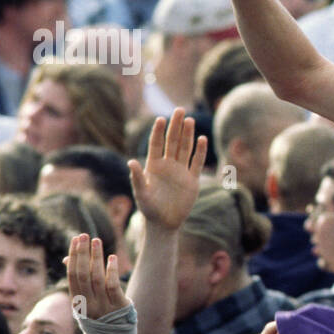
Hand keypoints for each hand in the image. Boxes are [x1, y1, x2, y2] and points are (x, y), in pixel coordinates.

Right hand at [67, 234, 130, 320]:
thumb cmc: (99, 314)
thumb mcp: (86, 300)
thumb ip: (80, 280)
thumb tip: (68, 259)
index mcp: (77, 301)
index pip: (72, 274)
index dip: (73, 256)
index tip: (75, 239)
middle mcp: (88, 304)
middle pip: (82, 274)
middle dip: (82, 253)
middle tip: (84, 235)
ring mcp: (103, 306)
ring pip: (97, 278)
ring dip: (96, 257)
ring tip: (96, 241)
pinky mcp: (119, 306)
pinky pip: (113, 286)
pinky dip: (112, 271)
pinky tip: (112, 258)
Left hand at [128, 109, 207, 232]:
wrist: (165, 223)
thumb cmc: (150, 210)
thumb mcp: (142, 194)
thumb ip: (138, 178)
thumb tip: (131, 162)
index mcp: (154, 166)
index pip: (156, 144)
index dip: (158, 131)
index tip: (161, 118)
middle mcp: (168, 165)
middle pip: (172, 141)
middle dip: (176, 126)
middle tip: (180, 110)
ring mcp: (181, 171)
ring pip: (185, 148)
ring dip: (188, 134)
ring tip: (190, 120)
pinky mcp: (192, 180)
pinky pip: (196, 162)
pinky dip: (200, 151)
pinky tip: (202, 139)